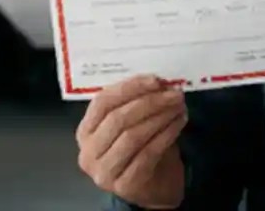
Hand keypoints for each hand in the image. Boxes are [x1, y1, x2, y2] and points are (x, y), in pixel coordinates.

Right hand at [77, 75, 188, 208]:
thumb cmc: (142, 149)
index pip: (102, 102)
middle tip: (174, 93)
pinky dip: (166, 134)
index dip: (129, 88)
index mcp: (85, 132)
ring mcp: (104, 172)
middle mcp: (88, 153)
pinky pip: (148, 153)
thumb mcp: (134, 123)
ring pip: (132, 135)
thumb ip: (137, 103)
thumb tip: (158, 81)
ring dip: (160, 116)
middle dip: (150, 102)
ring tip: (179, 106)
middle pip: (118, 118)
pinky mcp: (125, 185)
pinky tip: (179, 122)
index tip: (156, 79)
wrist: (154, 186)